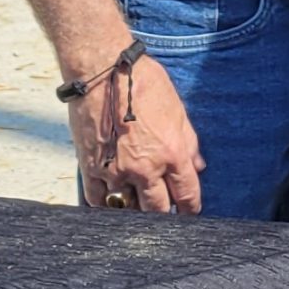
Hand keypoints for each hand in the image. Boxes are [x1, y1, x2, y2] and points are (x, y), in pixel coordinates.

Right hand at [71, 52, 203, 213]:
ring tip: (138, 210)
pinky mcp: (91, 168)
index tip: (189, 213)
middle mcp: (145, 168)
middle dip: (163, 214)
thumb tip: (197, 166)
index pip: (186, 194)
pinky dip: (105, 204)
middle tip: (165, 216)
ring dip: (134, 211)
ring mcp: (116, 171)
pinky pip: (98, 199)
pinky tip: (111, 202)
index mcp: (171, 153)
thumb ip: (189, 143)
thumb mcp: (178, 111)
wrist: (103, 72)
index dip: (190, 208)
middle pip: (157, 208)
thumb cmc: (144, 84)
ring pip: (127, 208)